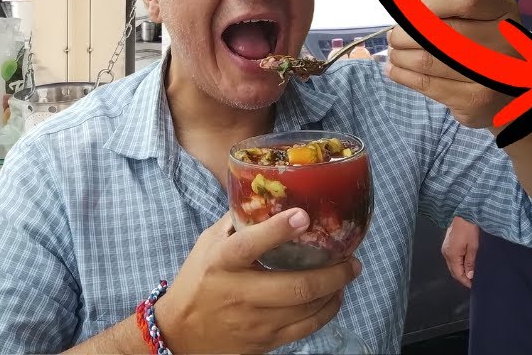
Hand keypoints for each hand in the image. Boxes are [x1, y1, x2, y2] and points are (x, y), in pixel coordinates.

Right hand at [155, 209, 361, 353]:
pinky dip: (327, 311)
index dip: (277, 230)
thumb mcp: (208, 244)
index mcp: (222, 263)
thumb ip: (239, 221)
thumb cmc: (199, 280)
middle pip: (295, 286)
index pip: (249, 245)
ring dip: (335, 289)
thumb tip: (271, 191)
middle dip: (333, 272)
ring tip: (349, 273)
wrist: (179, 335)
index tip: (303, 215)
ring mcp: (253, 322)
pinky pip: (306, 328)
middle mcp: (238, 293)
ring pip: (307, 308)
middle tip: (353, 259)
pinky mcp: (264, 342)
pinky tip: (334, 296)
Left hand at [385, 0, 515, 128]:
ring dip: (400, 56)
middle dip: (405, 34)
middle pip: (440, 32)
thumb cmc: (486, 45)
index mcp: (505, 12)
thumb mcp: (477, 13)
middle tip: (395, 37)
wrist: (513, 95)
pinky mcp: (475, 102)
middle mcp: (505, 43)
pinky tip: (397, 71)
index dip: (429, 2)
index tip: (408, 11)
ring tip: (395, 54)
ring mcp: (491, 76)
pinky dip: (403, 76)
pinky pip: (427, 85)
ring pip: (427, 60)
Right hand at [441, 217, 479, 287]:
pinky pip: (452, 257)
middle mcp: (446, 252)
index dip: (465, 281)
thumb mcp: (473, 247)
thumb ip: (470, 263)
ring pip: (452, 264)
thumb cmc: (469, 228)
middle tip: (473, 280)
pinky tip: (466, 262)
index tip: (473, 285)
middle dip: (462, 277)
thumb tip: (469, 275)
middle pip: (453, 270)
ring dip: (460, 269)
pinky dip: (458, 262)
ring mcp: (445, 247)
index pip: (457, 274)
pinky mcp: (447, 243)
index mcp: (451, 255)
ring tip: (471, 272)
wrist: (464, 212)